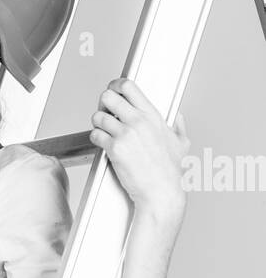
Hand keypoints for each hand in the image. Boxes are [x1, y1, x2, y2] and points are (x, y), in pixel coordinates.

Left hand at [89, 77, 189, 221]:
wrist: (160, 191)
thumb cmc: (170, 172)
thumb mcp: (181, 144)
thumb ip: (179, 127)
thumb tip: (178, 118)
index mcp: (153, 116)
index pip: (129, 86)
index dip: (116, 85)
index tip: (113, 90)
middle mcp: (138, 121)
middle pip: (108, 96)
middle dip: (103, 104)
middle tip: (105, 112)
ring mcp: (126, 134)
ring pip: (98, 116)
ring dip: (97, 123)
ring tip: (104, 131)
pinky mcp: (115, 148)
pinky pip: (95, 134)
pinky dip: (96, 138)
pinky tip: (103, 144)